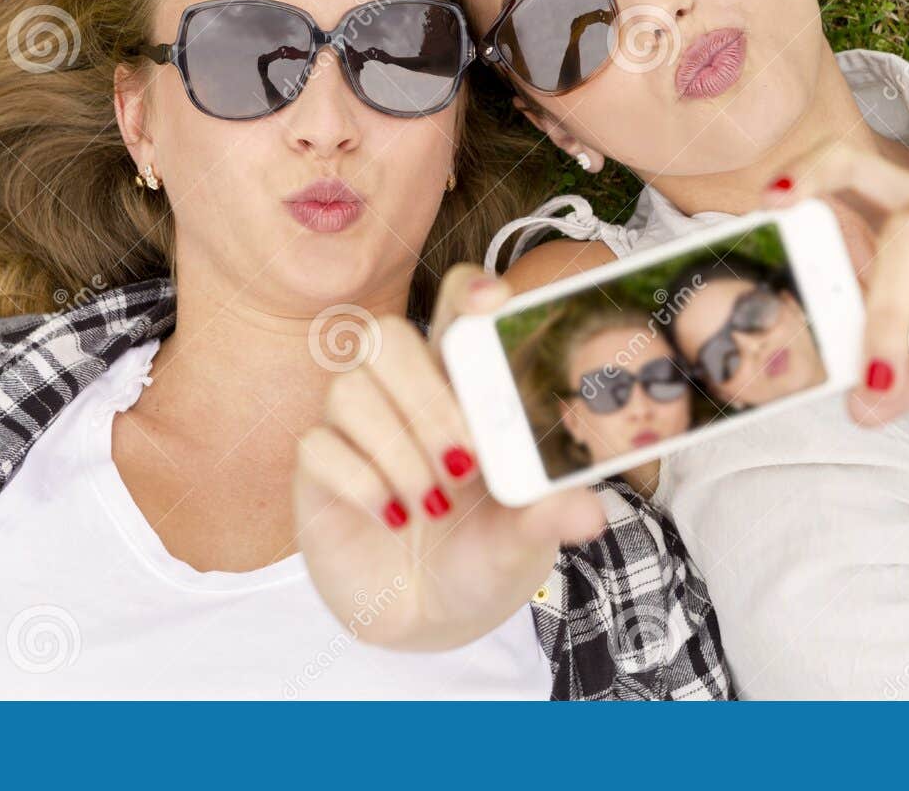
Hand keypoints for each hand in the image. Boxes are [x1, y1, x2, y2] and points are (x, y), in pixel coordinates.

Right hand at [293, 264, 607, 651]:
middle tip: (465, 461)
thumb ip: (548, 516)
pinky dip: (362, 482)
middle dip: (426, 395)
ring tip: (434, 506)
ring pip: (349, 390)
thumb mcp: (524, 538)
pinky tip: (395, 518)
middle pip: (389, 337)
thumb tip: (589, 512)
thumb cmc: (482, 554)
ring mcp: (354, 429)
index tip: (492, 301)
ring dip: (397, 449)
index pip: (454, 308)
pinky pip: (319, 447)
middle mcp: (401, 395)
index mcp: (460, 387)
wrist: (430, 618)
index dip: (467, 290)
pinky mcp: (318, 471)